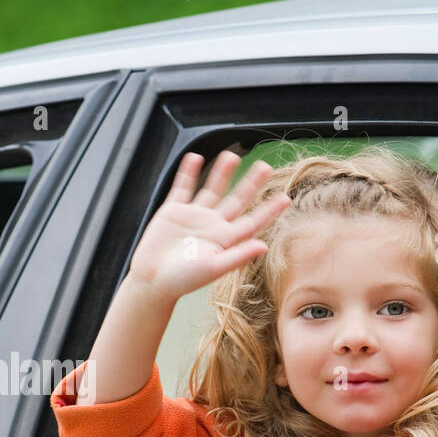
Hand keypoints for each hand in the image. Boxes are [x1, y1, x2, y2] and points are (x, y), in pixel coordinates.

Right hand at [127, 150, 290, 304]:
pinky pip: (182, 188)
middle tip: (265, 167)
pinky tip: (195, 158)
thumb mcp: (213, 268)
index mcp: (224, 240)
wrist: (152, 281)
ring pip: (211, 189)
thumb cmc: (182, 281)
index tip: (286, 198)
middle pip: (236, 200)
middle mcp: (212, 226)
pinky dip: (187, 173)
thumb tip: (263, 246)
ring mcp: (193, 217)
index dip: (269, 210)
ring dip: (221, 173)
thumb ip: (238, 255)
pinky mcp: (173, 212)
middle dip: (251, 184)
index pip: (252, 221)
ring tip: (231, 155)